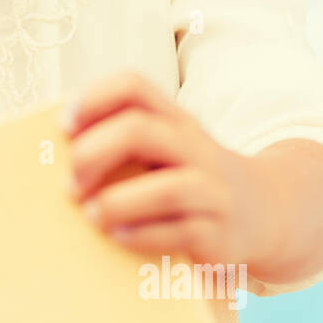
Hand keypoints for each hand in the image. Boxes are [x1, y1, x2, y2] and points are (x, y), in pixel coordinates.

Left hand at [59, 72, 279, 270]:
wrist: (267, 213)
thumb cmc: (192, 179)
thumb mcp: (167, 149)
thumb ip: (123, 145)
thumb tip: (55, 157)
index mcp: (175, 120)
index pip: (135, 86)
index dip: (94, 99)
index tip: (63, 127)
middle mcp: (196, 148)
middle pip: (142, 131)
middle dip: (96, 153)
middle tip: (69, 183)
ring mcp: (213, 190)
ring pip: (168, 187)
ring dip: (118, 201)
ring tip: (91, 214)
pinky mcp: (220, 233)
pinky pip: (181, 232)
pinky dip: (143, 234)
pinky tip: (118, 236)